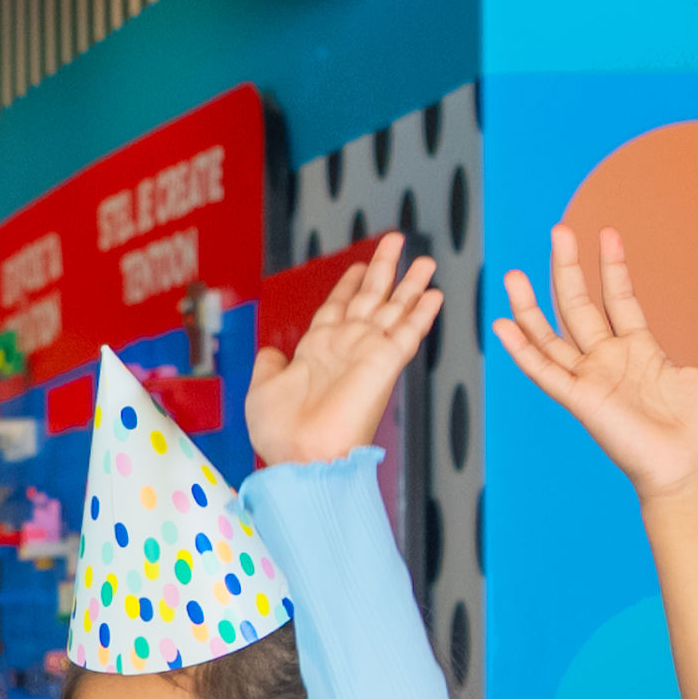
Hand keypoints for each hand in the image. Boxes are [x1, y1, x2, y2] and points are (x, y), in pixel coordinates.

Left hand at [248, 234, 440, 470]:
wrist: (301, 457)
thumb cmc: (280, 433)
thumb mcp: (262, 390)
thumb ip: (269, 366)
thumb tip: (270, 353)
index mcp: (316, 350)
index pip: (338, 307)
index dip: (349, 284)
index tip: (359, 266)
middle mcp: (345, 347)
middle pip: (369, 297)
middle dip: (384, 269)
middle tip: (397, 241)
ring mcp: (367, 353)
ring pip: (393, 308)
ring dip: (410, 284)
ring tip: (426, 260)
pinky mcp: (385, 364)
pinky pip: (408, 332)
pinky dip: (422, 313)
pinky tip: (435, 295)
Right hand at [491, 223, 697, 500]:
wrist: (692, 469)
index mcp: (639, 351)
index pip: (618, 299)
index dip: (613, 267)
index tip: (607, 233)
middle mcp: (609, 361)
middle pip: (578, 307)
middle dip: (568, 269)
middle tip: (559, 231)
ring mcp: (591, 379)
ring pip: (551, 336)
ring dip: (531, 306)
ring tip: (513, 274)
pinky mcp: (580, 400)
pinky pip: (544, 371)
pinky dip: (522, 350)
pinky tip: (503, 326)